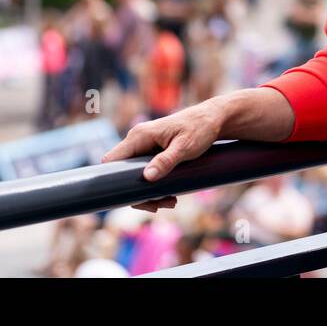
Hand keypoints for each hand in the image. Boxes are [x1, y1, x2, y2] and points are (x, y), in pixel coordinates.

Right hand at [100, 100, 225, 212]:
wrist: (214, 120)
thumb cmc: (200, 129)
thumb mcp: (184, 147)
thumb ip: (166, 161)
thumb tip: (147, 177)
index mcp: (139, 136)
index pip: (112, 160)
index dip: (113, 180)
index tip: (130, 198)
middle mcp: (138, 141)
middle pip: (123, 174)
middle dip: (139, 193)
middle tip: (160, 205)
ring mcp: (145, 147)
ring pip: (136, 177)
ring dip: (149, 193)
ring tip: (171, 202)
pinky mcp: (153, 153)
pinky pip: (147, 173)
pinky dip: (155, 186)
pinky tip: (169, 196)